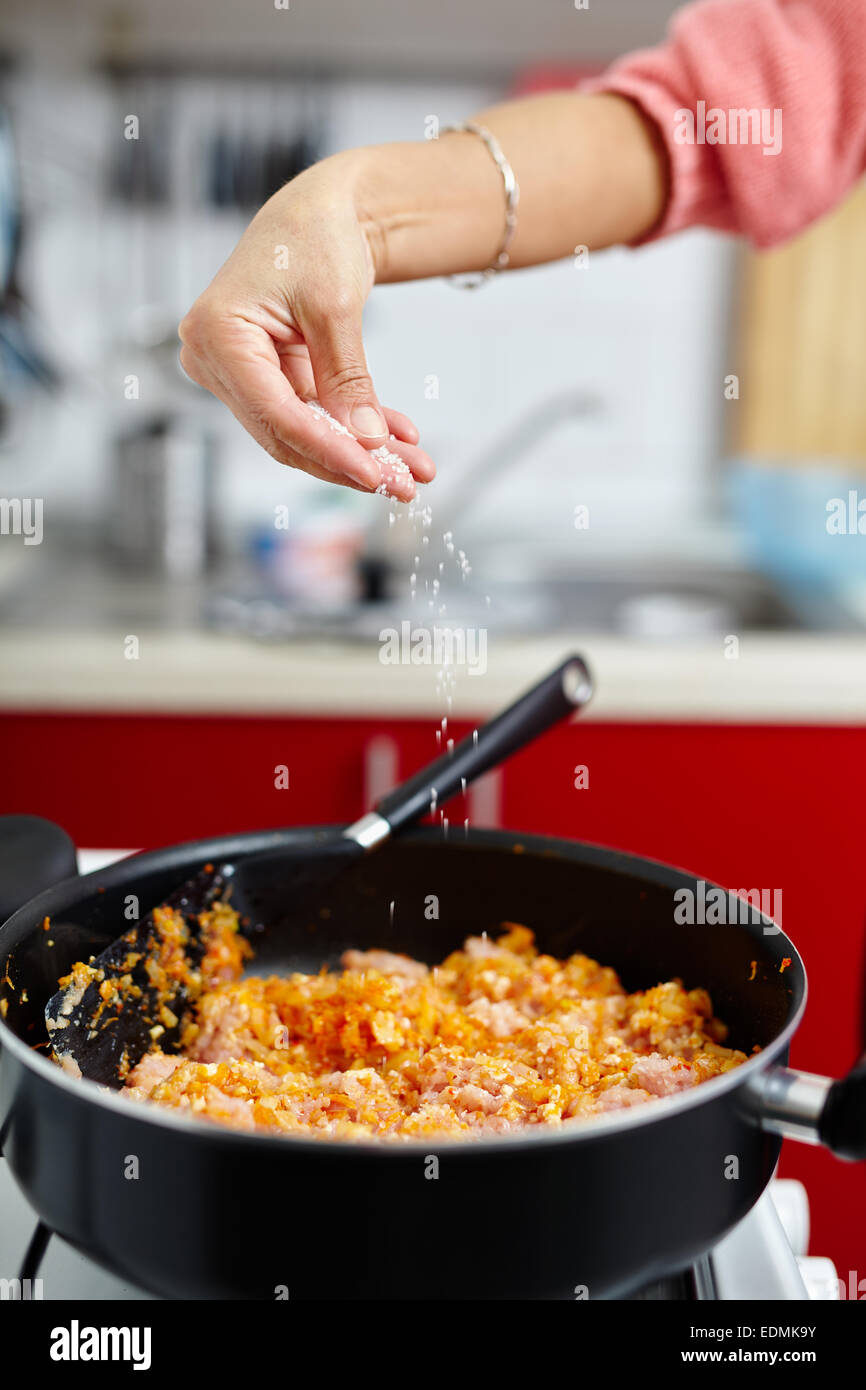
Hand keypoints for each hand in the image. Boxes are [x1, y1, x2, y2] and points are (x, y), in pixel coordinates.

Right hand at [178, 153, 434, 500]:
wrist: (319, 209)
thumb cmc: (316, 236)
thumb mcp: (335, 307)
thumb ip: (348, 379)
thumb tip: (368, 443)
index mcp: (217, 335)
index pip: (276, 414)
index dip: (328, 451)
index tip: (376, 474)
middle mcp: (214, 359)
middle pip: (286, 435)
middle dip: (350, 462)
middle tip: (405, 485)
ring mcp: (237, 373)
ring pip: (303, 433)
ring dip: (360, 452)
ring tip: (414, 470)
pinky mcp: (264, 378)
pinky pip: (311, 415)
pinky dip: (355, 427)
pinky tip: (400, 440)